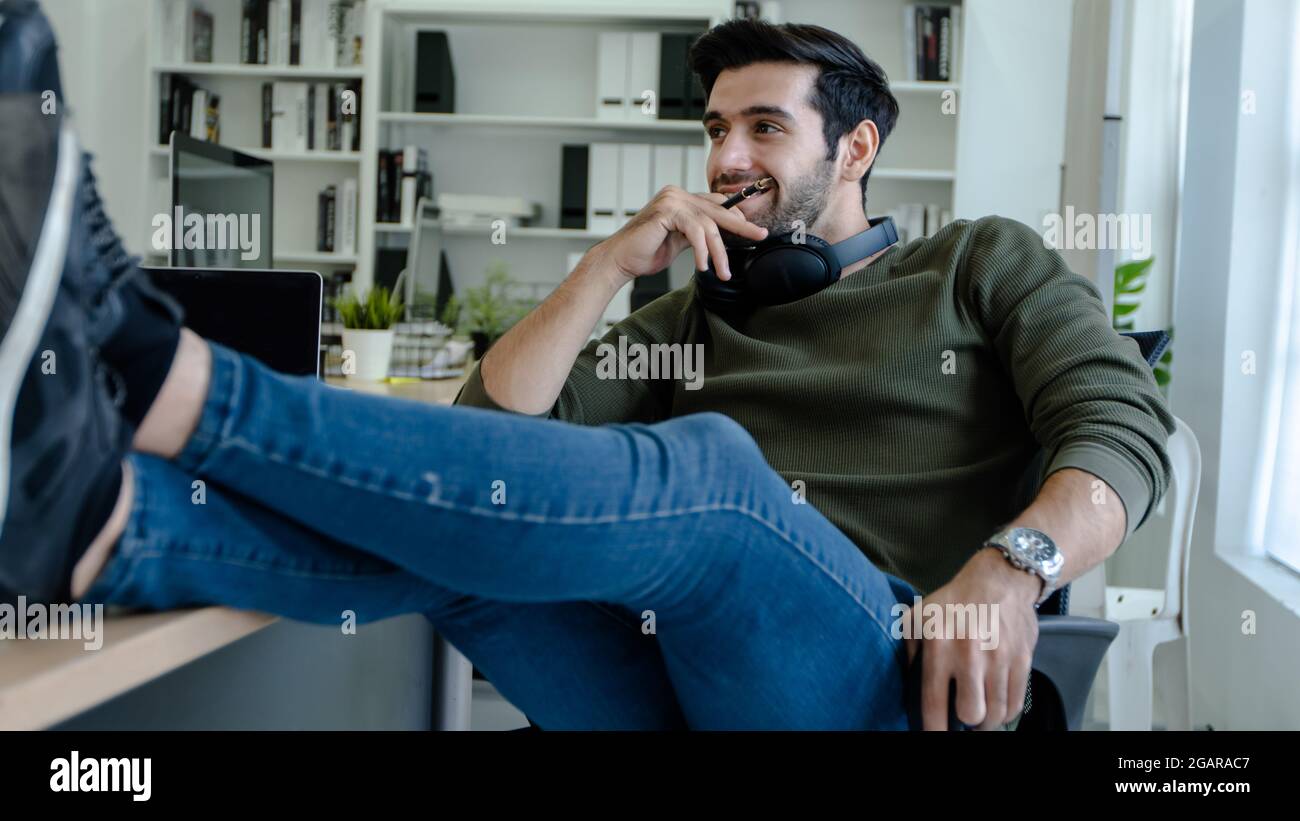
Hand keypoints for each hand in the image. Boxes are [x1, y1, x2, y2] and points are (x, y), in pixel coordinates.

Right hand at [592, 186, 768, 283]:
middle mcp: (677, 194)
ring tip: (723, 272)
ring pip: (709, 225)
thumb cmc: (646, 252)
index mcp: (681, 198)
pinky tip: (702, 266)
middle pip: (718, 210)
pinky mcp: (666, 212)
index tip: (753, 231)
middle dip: (742, 226)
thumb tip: (720, 238)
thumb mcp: (679, 241)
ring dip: (719, 252)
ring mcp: (671, 200)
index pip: (716, 203)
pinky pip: (695, 231)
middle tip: (759, 237)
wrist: (620, 260)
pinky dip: (702, 250)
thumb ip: (697, 233)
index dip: (736, 216)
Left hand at [903, 547, 1040, 729]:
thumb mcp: (919, 616)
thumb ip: (909, 650)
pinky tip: (996, 706)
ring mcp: (999, 658)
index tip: (933, 735)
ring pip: (997, 713)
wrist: (1000, 579)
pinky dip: (1006, 712)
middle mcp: (970, 654)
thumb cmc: (955, 600)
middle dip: (966, 724)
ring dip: (987, 722)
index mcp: (939, 645)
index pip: (934, 701)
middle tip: (960, 720)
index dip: (933, 729)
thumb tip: (907, 683)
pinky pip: (1016, 702)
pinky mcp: (1022, 660)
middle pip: (972, 714)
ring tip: (979, 715)